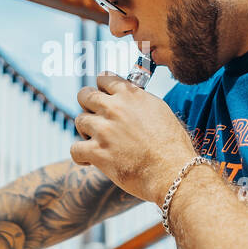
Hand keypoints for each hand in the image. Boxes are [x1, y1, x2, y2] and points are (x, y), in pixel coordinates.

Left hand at [71, 72, 196, 203]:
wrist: (172, 170)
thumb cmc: (172, 145)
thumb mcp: (160, 110)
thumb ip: (139, 100)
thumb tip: (128, 98)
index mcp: (130, 94)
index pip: (104, 78)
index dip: (102, 88)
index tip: (103, 97)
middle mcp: (114, 107)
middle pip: (84, 95)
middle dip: (88, 106)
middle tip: (96, 119)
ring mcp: (103, 129)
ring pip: (79, 120)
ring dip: (86, 131)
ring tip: (98, 142)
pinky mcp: (97, 152)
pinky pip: (75, 148)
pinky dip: (80, 155)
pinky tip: (90, 160)